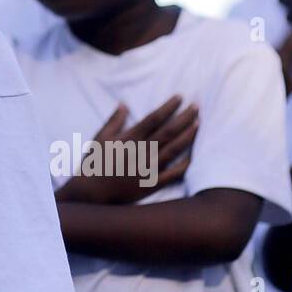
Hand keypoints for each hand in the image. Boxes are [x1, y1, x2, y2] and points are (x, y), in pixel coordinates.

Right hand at [56, 95, 197, 204]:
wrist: (92, 194)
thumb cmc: (94, 164)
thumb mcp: (99, 139)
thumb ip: (113, 121)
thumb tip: (123, 104)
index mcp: (129, 139)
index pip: (154, 118)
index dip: (168, 107)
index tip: (180, 97)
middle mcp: (141, 152)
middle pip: (168, 131)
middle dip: (184, 117)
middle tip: (197, 106)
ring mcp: (148, 168)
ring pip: (174, 149)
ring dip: (188, 135)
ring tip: (199, 123)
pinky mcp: (152, 184)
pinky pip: (174, 173)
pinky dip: (185, 164)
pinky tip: (194, 155)